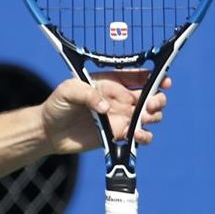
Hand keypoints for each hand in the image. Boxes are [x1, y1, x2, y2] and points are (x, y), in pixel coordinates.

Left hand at [41, 70, 170, 154]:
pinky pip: (140, 136)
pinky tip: (138, 135)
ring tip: (143, 119)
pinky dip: (144, 137)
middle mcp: (120, 99)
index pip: (139, 77)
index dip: (155, 77)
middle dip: (158, 99)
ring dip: (153, 117)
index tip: (164, 81)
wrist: (50, 132)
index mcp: (112, 82)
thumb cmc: (58, 105)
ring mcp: (121, 117)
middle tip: (152, 104)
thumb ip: (87, 94)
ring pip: (149, 116)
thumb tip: (106, 108)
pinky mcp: (118, 135)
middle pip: (150, 96)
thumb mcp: (68, 91)